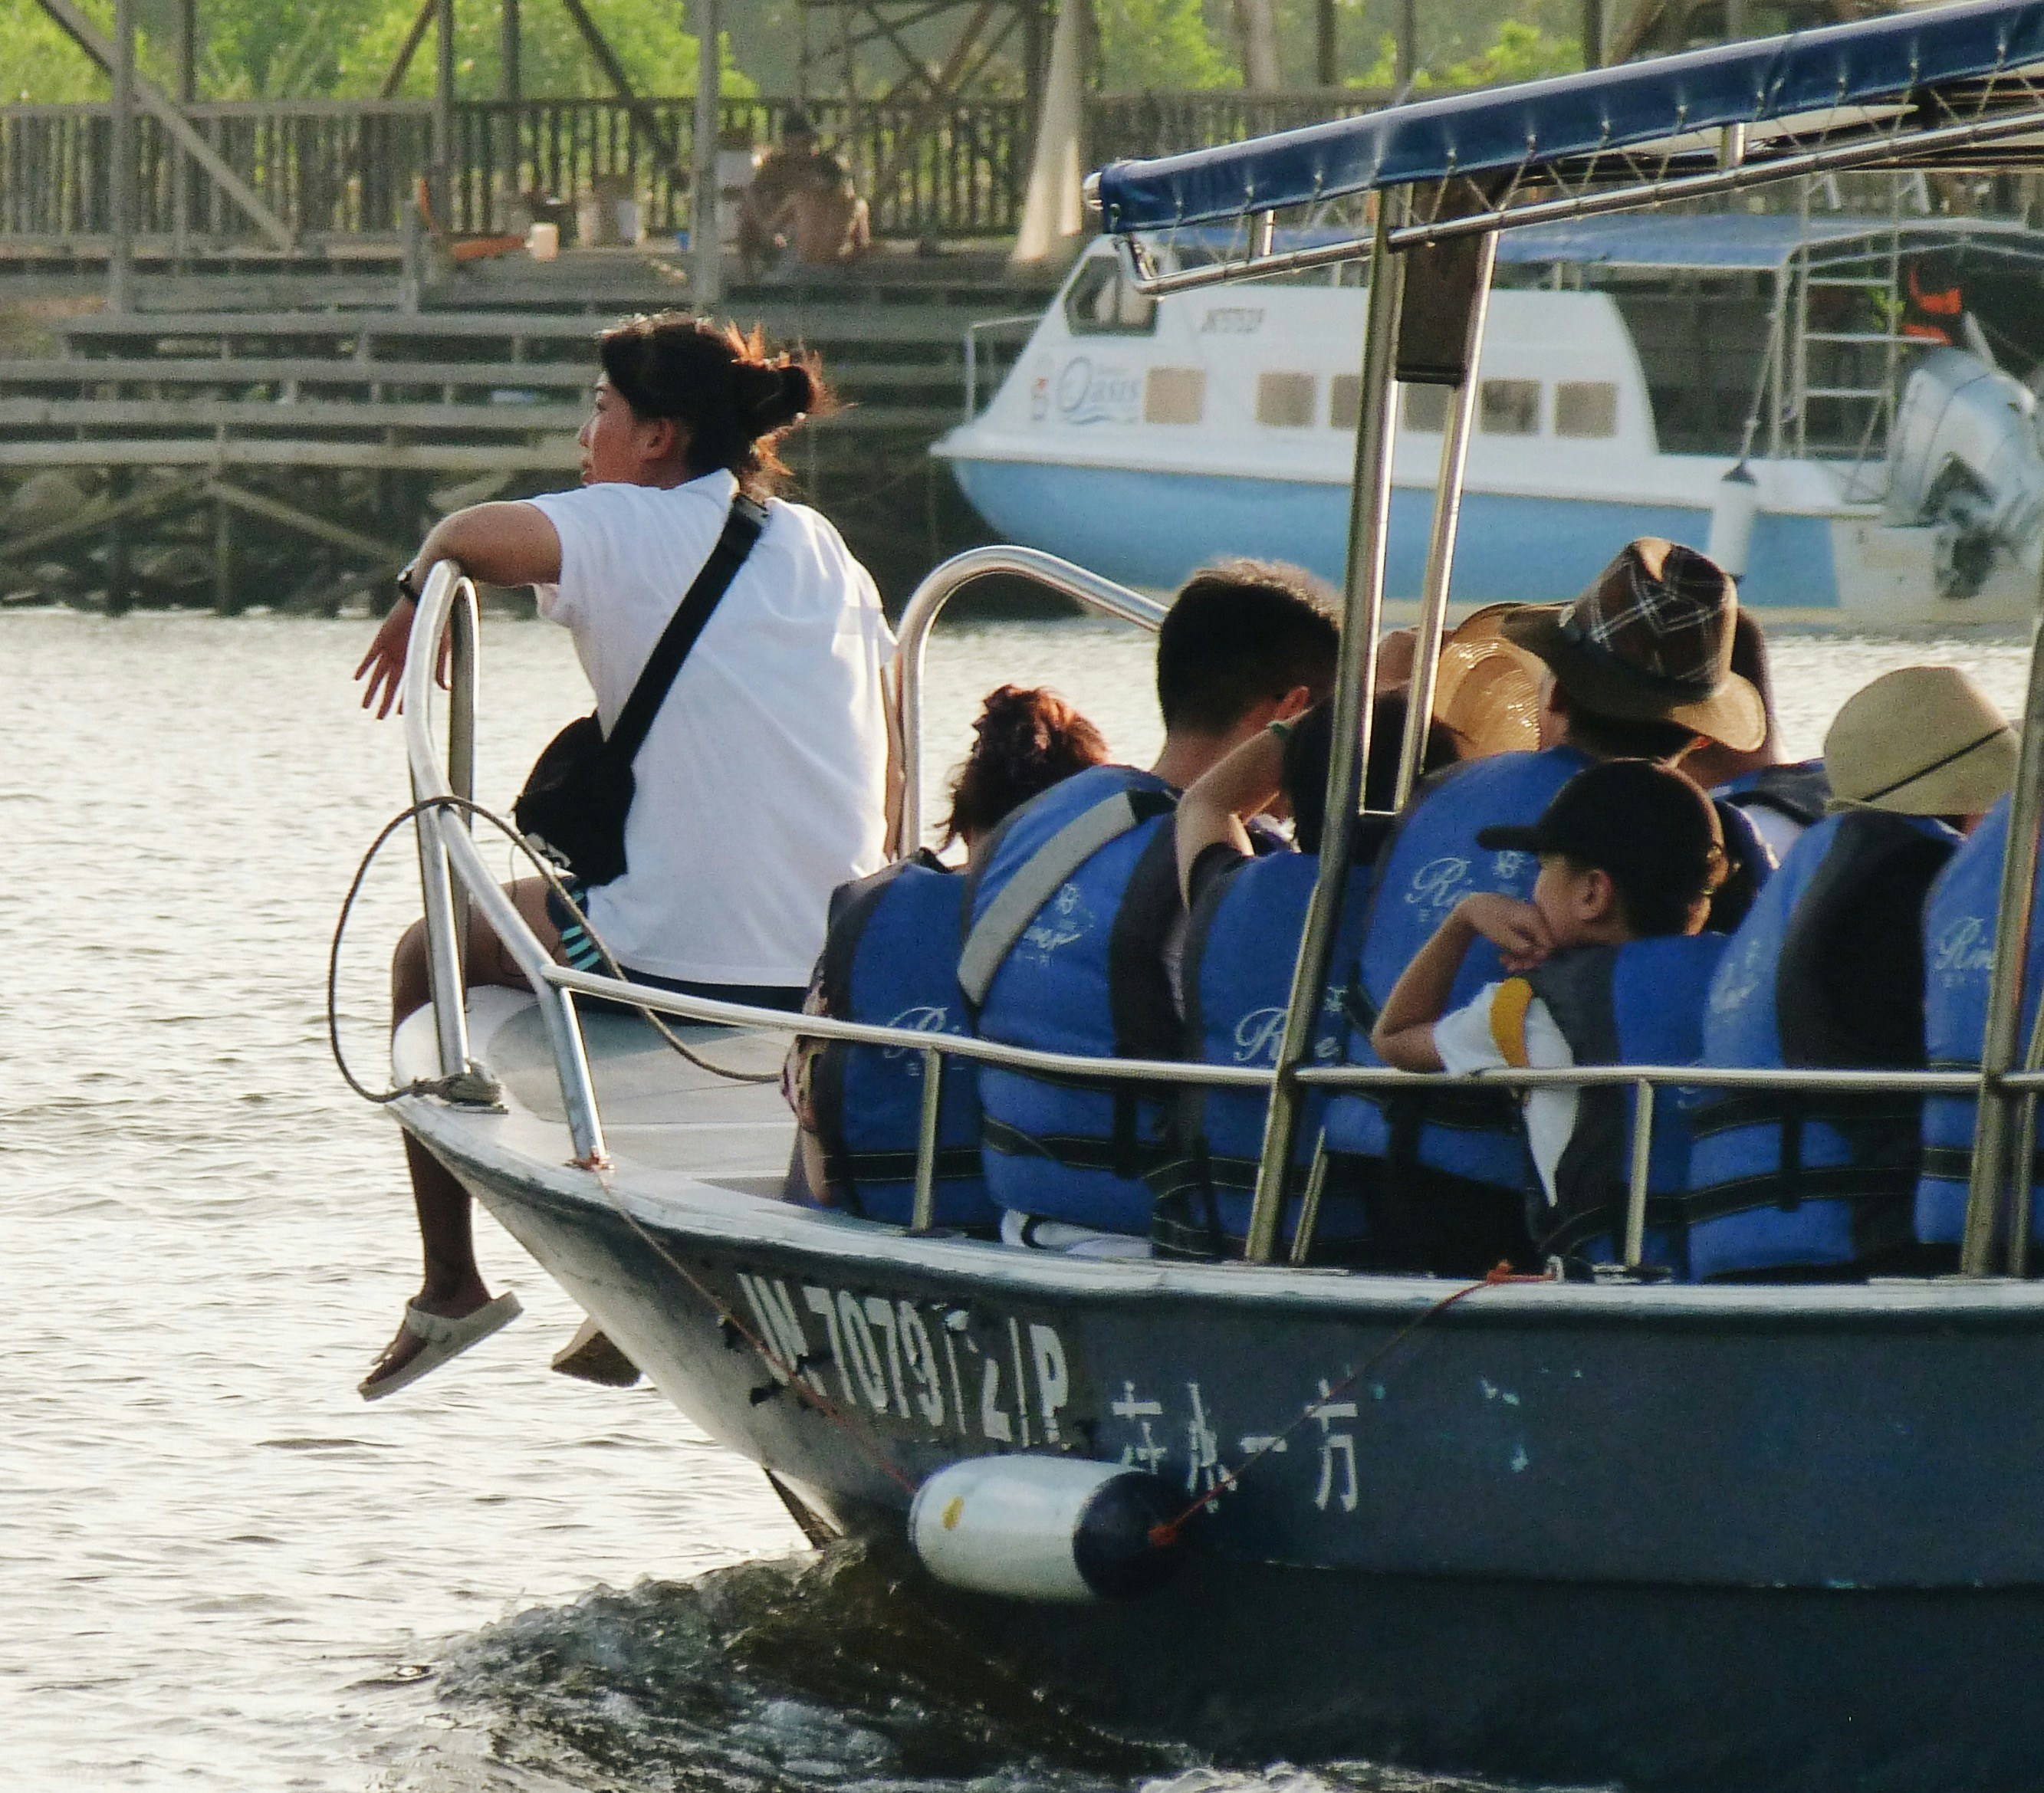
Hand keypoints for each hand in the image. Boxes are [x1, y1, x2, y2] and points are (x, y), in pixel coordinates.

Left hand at [353, 595, 450, 718]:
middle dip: (384, 702)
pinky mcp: (381, 639)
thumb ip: (440, 666)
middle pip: (389, 685)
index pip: (408, 686)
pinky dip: (363, 668)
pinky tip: (356, 680)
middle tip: (379, 718)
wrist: (428, 598)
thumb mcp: (443, 647)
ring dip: (371, 691)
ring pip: (377, 675)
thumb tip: (445, 688)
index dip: (403, 700)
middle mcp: (401, 658)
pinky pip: (370, 657)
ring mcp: (390, 649)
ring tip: (365, 706)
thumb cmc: (440, 621)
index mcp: (417, 661)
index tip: (400, 714)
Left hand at [1456, 893, 1555, 971]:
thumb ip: (1521, 946)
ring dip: (1520, 957)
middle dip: (1527, 959)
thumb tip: (1539, 956)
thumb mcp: (1502, 935)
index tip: (1522, 966)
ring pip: (1533, 945)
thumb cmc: (1488, 919)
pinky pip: (1527, 941)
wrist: (1475, 906)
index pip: (1548, 944)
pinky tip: (1504, 957)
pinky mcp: (1525, 925)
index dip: (1537, 958)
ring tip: (1504, 962)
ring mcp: (1532, 922)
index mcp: (1535, 919)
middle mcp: (1538, 919)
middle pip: (1541, 946)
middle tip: (1510, 967)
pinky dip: (1517, 950)